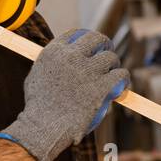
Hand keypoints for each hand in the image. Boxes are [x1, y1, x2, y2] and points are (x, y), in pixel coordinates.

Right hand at [1, 28, 128, 160]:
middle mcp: (71, 57)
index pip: (76, 34)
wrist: (43, 127)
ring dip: (114, 65)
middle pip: (97, 40)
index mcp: (54, 52)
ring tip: (113, 74)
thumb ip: (50, 63)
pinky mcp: (100, 87)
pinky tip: (122, 86)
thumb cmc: (38, 107)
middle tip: (107, 56)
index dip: (88, 39)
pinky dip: (123, 79)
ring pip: (110, 58)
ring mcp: (87, 71)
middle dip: (105, 46)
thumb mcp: (36, 77)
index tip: (93, 47)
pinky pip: (120, 75)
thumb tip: (63, 57)